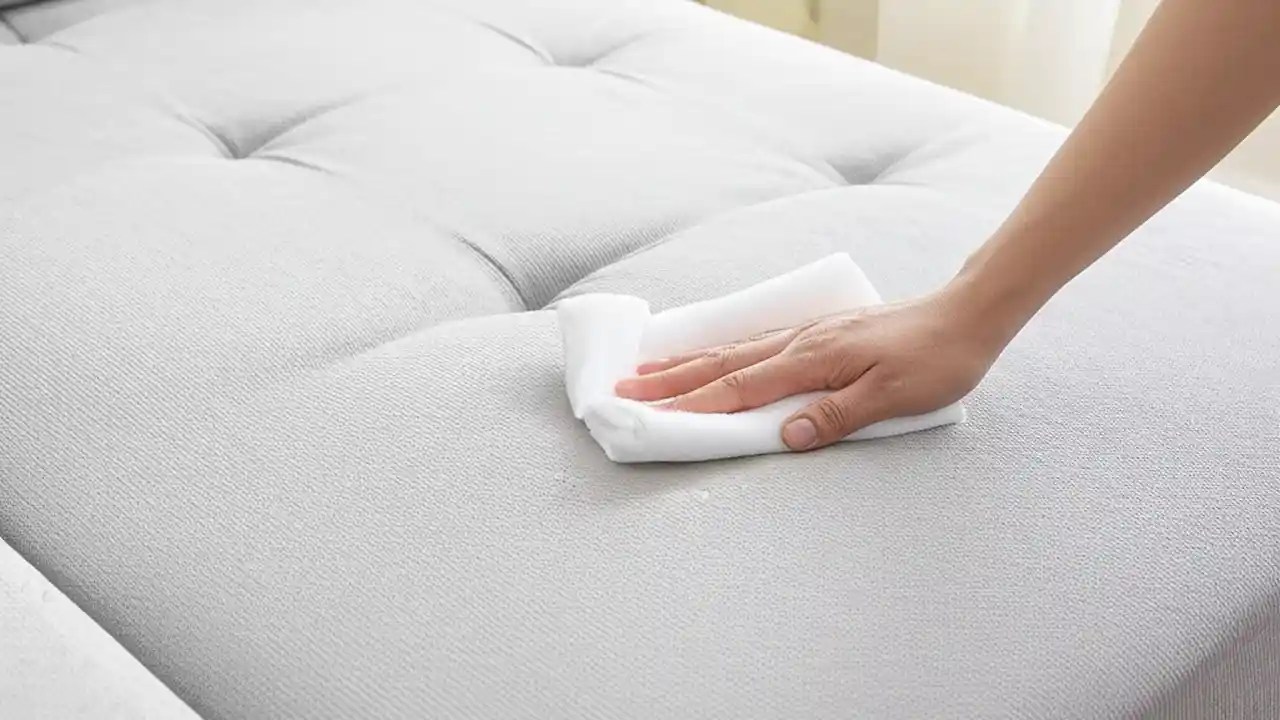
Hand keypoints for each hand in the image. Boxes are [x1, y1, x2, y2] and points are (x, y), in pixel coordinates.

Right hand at [614, 284, 1013, 450]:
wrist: (968, 313)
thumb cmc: (937, 359)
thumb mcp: (893, 396)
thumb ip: (836, 414)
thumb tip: (784, 434)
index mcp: (813, 359)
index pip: (740, 387)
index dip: (693, 402)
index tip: (649, 411)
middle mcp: (801, 342)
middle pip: (723, 363)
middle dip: (671, 378)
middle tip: (624, 386)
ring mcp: (809, 333)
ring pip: (735, 349)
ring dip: (689, 361)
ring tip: (649, 366)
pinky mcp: (820, 332)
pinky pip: (755, 341)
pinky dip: (722, 349)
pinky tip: (714, 353)